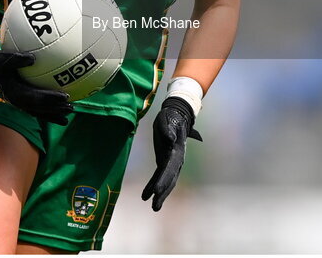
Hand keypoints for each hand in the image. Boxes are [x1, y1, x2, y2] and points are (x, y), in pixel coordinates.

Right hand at [0, 43, 72, 124]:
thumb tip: (32, 58)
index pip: (34, 97)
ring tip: (68, 115)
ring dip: (52, 114)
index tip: (64, 96)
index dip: (49, 98)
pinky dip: (46, 109)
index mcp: (13, 92)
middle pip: (39, 108)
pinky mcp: (19, 98)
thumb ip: (15, 59)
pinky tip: (58, 107)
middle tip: (70, 108)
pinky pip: (34, 106)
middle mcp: (17, 99)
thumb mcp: (0, 59)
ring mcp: (18, 101)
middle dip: (55, 109)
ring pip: (37, 110)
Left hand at [141, 96, 201, 210]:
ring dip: (160, 194)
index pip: (170, 169)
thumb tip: (169, 140)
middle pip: (170, 179)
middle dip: (163, 193)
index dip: (163, 180)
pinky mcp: (165, 161)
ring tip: (153, 207)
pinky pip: (159, 176)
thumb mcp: (165, 120)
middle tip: (154, 207)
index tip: (156, 191)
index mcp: (176, 151)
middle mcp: (176, 159)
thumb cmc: (169, 116)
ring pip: (167, 181)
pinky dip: (153, 185)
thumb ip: (167, 129)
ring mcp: (171, 161)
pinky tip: (145, 195)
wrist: (176, 115)